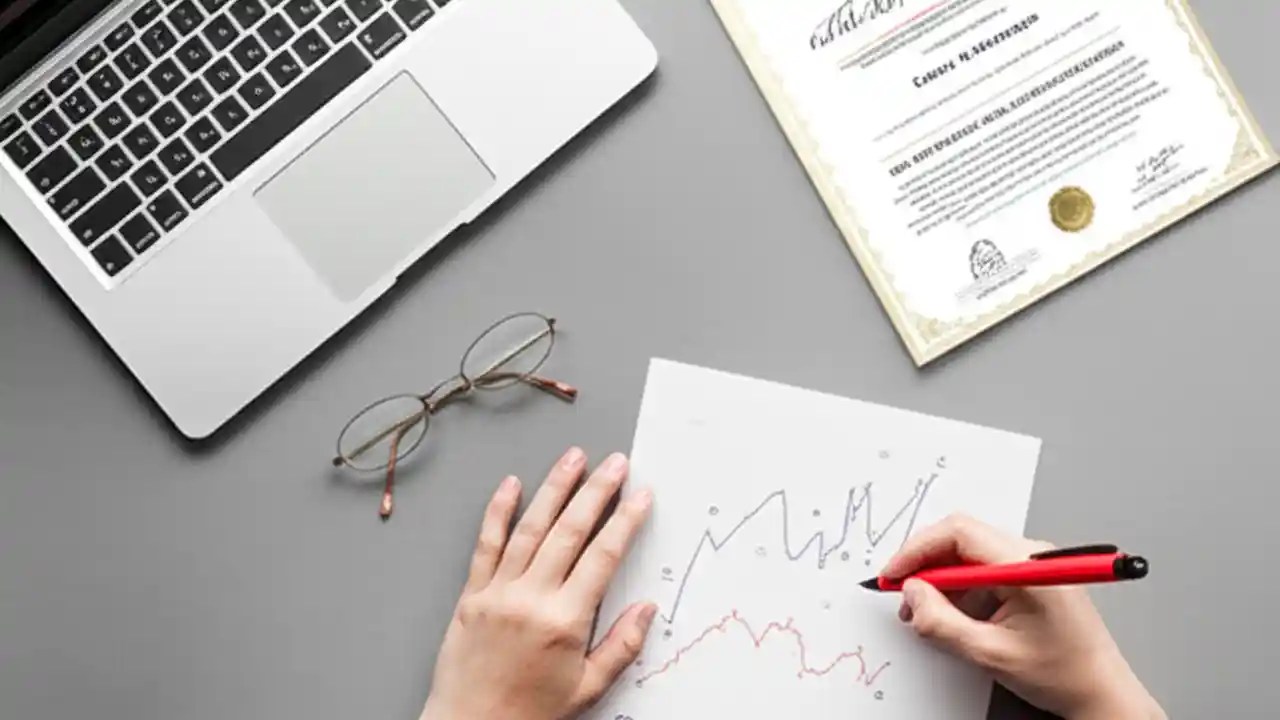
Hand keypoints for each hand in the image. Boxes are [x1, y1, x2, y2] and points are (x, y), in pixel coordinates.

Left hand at [422, 448, 654, 719]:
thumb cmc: (527, 713)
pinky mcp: (472, 594)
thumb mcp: (587, 688)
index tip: (640, 497)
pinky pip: (486, 544)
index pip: (603, 557)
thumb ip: (621, 646)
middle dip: (596, 492)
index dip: (625, 522)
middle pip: (570, 531)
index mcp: (564, 621)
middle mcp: (531, 598)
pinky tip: (511, 485)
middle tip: (615, 464)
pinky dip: (498, 512)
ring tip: (573, 459)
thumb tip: (646, 610)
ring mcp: (498, 592)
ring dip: (554, 488)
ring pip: (530, 528)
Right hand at [881, 515, 1165, 719]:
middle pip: (961, 538)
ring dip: (942, 579)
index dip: (918, 549)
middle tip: (905, 595)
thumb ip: (943, 623)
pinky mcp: (1030, 574)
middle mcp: (1031, 553)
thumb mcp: (990, 654)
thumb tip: (912, 594)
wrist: (1102, 692)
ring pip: (969, 553)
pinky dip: (960, 587)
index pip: (959, 533)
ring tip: (927, 613)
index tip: (895, 573)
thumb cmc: (1063, 674)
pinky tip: (952, 613)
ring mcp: (1031, 562)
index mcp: (1027, 565)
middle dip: (926, 565)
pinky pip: (983, 567)